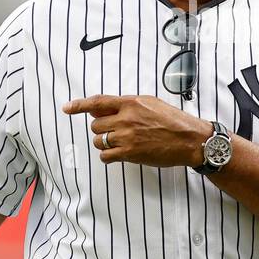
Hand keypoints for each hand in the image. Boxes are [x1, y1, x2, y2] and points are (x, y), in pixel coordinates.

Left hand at [63, 94, 214, 167]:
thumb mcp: (150, 104)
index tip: (67, 108)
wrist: (191, 140)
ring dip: (105, 143)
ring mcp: (127, 136)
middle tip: (116, 132)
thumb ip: (126, 105)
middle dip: (102, 129)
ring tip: (121, 143)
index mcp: (131, 103)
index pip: (98, 102)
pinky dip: (108, 156)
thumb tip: (101, 109)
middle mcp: (126, 118)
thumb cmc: (173, 121)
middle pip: (96, 125)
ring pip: (99, 141)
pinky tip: (118, 154)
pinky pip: (105, 156)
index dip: (79, 105)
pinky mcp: (130, 153)